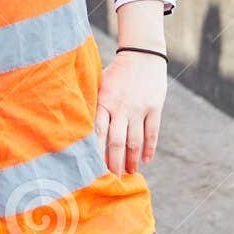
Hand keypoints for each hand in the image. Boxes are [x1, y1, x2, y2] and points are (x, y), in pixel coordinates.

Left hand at [95, 49, 167, 174]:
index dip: (96, 152)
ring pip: (136, 141)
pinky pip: (152, 133)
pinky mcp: (154, 108)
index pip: (97, 132)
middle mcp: (121, 107)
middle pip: (117, 142)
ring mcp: (139, 108)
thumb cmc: (115, 73)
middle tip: (113, 178)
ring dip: (132, 160)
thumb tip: (79, 129)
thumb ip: (93, 105)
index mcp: (104, 101)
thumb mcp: (99, 85)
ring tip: (130, 172)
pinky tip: (145, 160)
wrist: (142, 55)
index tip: (93, 168)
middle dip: (115, 163)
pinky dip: (149, 149)